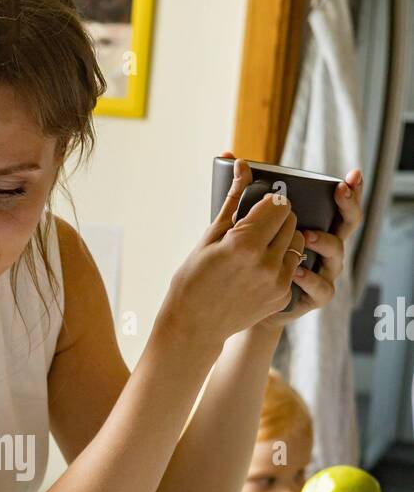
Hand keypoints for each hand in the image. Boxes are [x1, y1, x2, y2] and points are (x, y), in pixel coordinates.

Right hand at [161, 156, 303, 348]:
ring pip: (297, 241)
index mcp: (245, 243)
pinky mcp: (282, 295)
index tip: (257, 207)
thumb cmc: (194, 279)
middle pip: (291, 220)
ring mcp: (277, 282)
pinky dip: (281, 261)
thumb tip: (242, 165)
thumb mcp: (209, 236)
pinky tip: (258, 269)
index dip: (268, 202)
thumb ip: (233, 200)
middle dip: (277, 218)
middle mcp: (266, 263)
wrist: (194, 326)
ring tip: (260, 247)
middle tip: (257, 226)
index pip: (278, 205)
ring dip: (284, 238)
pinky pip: (293, 265)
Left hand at [252, 160, 364, 327]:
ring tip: (306, 234)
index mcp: (314, 225)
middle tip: (339, 191)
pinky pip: (322, 288)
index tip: (350, 175)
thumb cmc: (244, 259)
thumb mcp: (240, 226)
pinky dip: (311, 278)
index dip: (349, 189)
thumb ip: (240, 193)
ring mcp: (322, 271)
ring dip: (324, 240)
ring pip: (336, 253)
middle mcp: (323, 246)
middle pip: (347, 224)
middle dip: (348, 205)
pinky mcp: (314, 297)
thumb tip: (229, 157)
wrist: (239, 304)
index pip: (339, 204)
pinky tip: (296, 271)